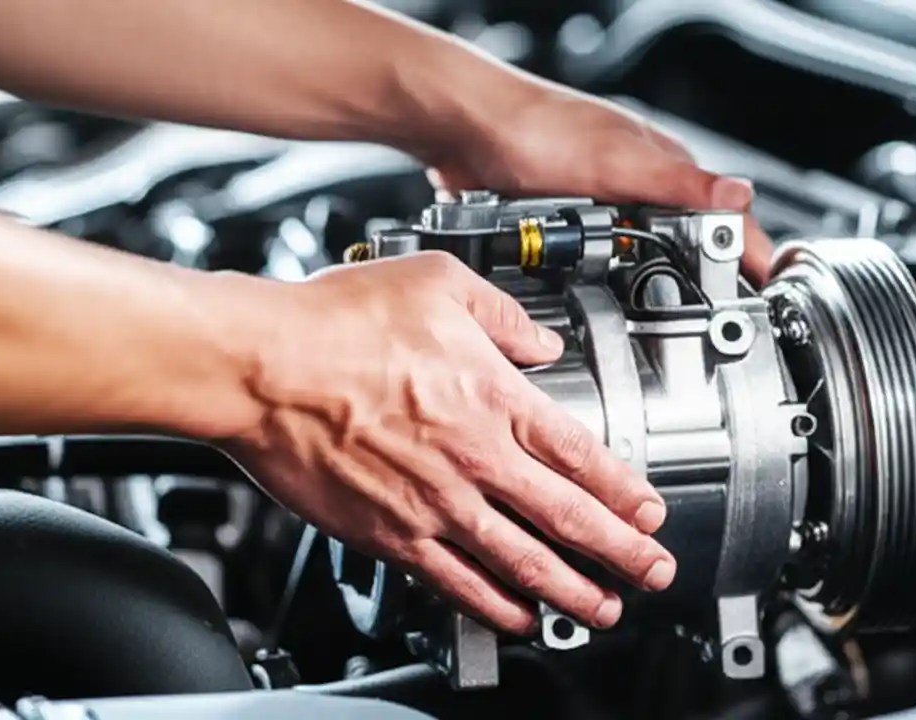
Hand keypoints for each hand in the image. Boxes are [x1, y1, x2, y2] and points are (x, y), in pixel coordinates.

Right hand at [217, 252, 675, 634]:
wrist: (262, 365)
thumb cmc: (338, 322)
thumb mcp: (439, 283)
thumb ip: (503, 314)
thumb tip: (541, 339)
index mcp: (493, 396)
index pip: (583, 455)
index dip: (626, 489)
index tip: (651, 510)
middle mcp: (475, 457)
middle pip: (570, 518)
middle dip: (623, 552)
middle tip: (654, 572)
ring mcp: (436, 503)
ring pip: (523, 562)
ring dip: (573, 591)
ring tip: (603, 610)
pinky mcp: (392, 534)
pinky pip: (458, 581)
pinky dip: (496, 605)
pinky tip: (520, 616)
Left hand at [424, 82, 775, 286]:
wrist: (465, 130)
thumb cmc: (534, 130)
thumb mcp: (617, 163)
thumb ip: (679, 184)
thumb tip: (739, 196)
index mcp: (663, 165)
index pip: (725, 216)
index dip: (750, 255)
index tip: (766, 294)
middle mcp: (640, 182)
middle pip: (691, 238)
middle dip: (709, 277)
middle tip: (719, 319)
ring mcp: (606, 199)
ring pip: (649, 248)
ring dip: (660, 278)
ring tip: (674, 316)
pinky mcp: (572, 217)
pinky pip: (607, 254)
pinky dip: (616, 274)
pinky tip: (608, 290)